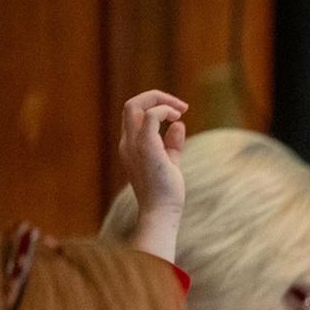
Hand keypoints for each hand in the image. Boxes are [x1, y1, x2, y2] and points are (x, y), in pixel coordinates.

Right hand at [119, 90, 188, 261]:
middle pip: (131, 104)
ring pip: (134, 105)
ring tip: (181, 110)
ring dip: (160, 100)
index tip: (178, 113)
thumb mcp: (170, 162)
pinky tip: (177, 119)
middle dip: (155, 96)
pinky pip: (150, 117)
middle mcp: (128, 142)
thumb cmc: (166, 192)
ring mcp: (134, 144)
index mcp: (130, 145)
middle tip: (181, 106)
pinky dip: (163, 111)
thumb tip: (178, 124)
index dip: (155, 106)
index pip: (134, 114)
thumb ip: (172, 144)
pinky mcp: (146, 148)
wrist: (161, 212)